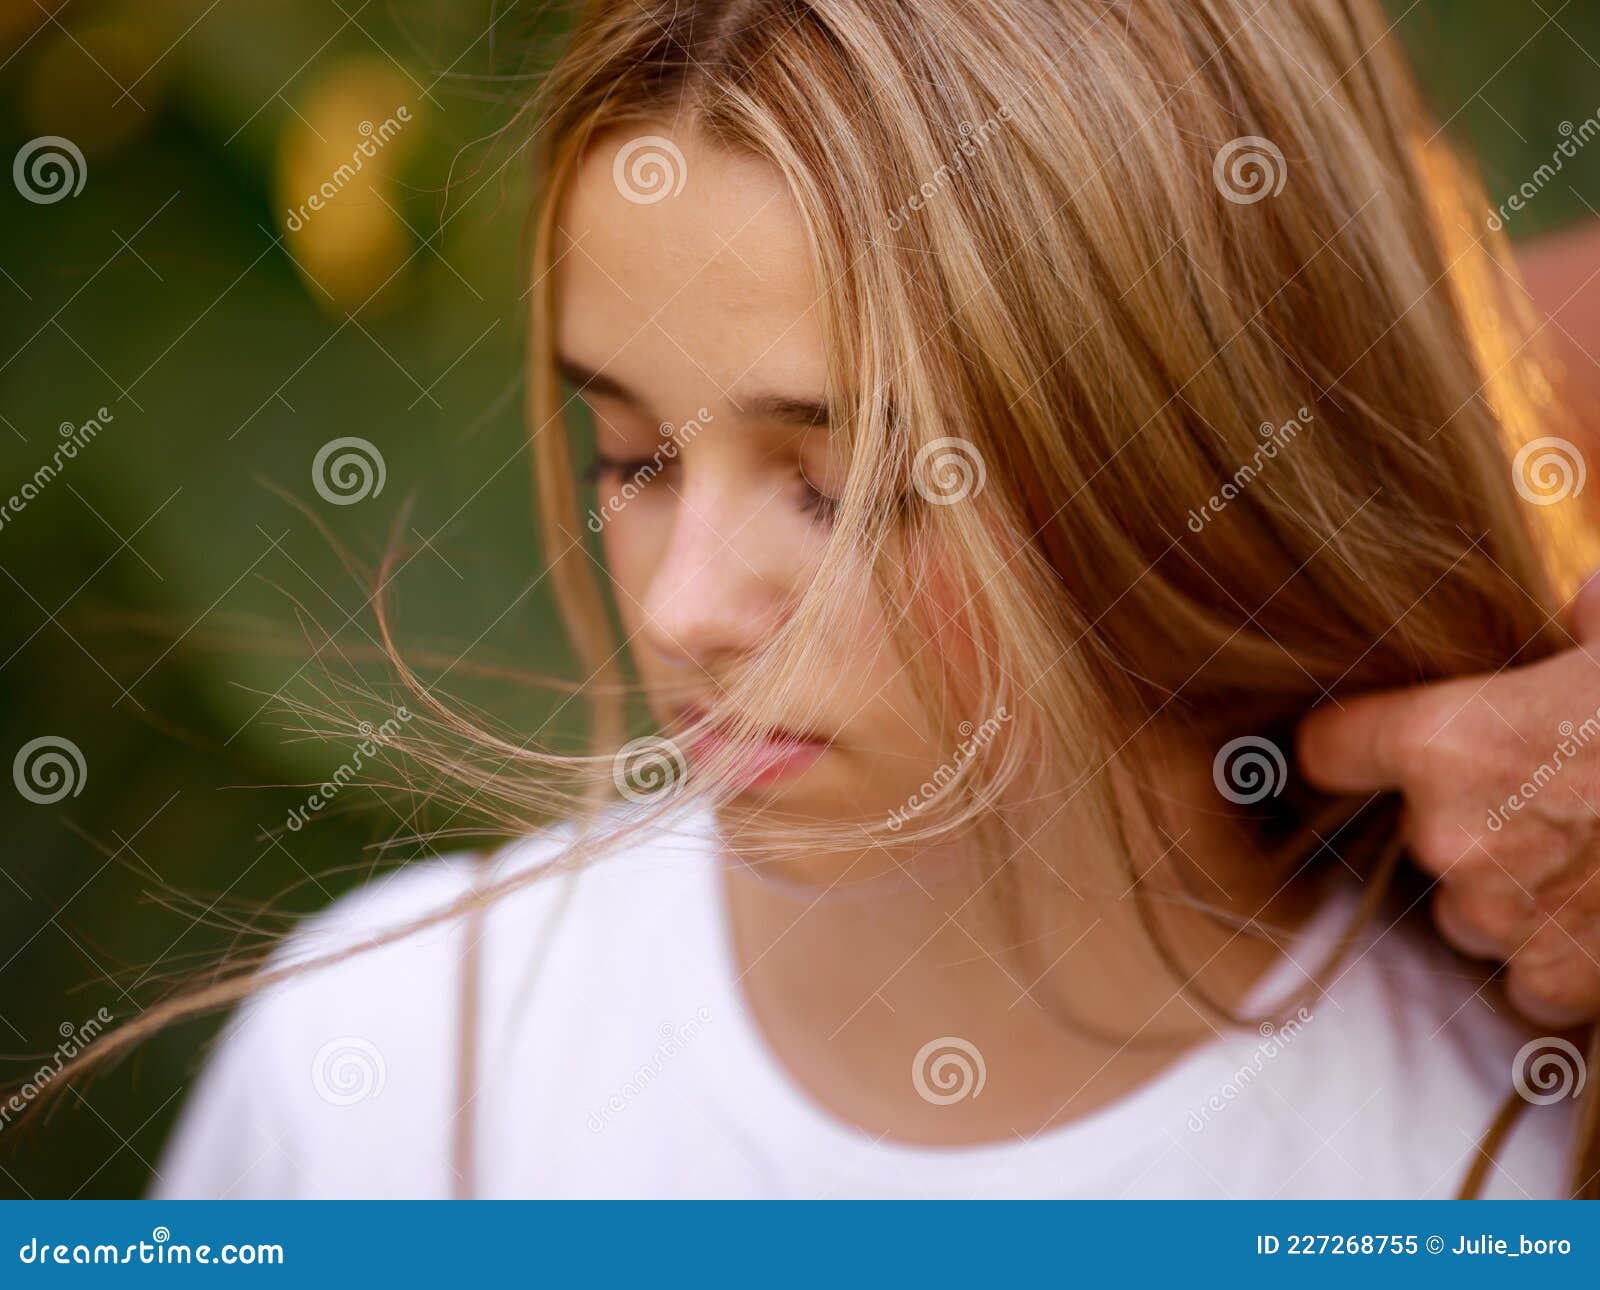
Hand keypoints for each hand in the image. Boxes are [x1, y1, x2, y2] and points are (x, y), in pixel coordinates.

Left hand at [1296, 574, 1599, 1026]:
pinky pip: (1526, 981)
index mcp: (1441, 742)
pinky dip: (1559, 961)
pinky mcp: (1556, 981)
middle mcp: (1448, 837)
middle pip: (1418, 840)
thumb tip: (1586, 603)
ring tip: (1588, 860)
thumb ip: (1586, 622)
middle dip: (1470, 828)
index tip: (1363, 749)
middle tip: (1545, 802)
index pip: (1331, 750)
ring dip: (1512, 896)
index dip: (1352, 746)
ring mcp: (1500, 917)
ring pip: (1470, 914)